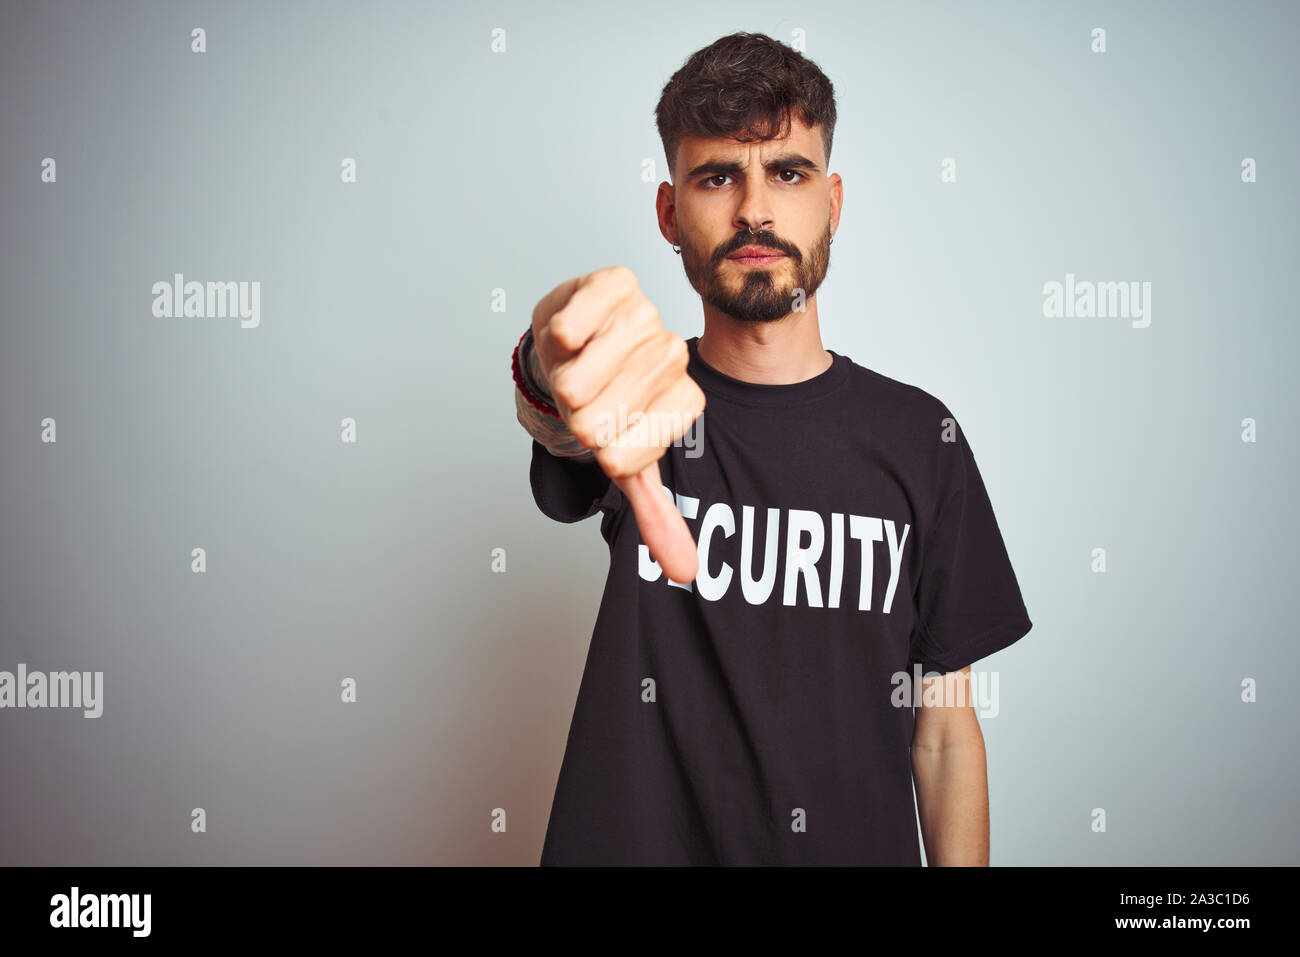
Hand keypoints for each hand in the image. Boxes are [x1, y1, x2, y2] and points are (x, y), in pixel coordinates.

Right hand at [532, 266, 703, 582]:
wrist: (575, 339)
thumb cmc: (602, 399)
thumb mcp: (628, 459)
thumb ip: (656, 515)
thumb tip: (686, 575)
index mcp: (683, 402)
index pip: (619, 459)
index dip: (596, 449)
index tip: (607, 427)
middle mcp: (672, 358)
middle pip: (592, 423)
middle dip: (574, 416)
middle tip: (588, 396)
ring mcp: (647, 318)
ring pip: (576, 382)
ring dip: (561, 379)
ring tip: (577, 366)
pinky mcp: (616, 283)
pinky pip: (571, 328)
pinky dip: (557, 340)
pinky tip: (571, 335)